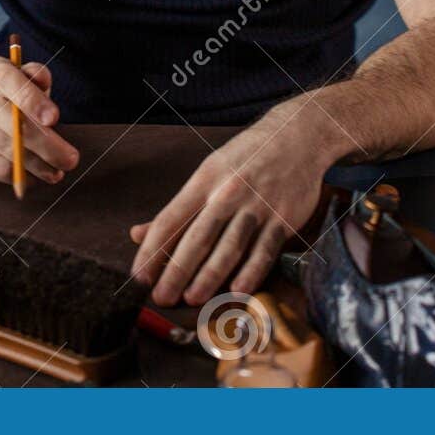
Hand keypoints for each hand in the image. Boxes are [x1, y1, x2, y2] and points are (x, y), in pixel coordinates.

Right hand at [0, 54, 78, 185]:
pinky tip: (34, 176)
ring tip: (57, 172)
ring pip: (7, 151)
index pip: (7, 79)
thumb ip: (36, 76)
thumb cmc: (7, 96)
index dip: (31, 99)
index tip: (54, 118)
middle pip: (11, 122)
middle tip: (71, 160)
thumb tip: (42, 80)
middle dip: (46, 144)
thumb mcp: (23, 79)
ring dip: (39, 166)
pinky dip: (21, 176)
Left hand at [129, 116, 329, 306]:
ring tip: (191, 298)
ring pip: (230, 246)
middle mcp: (228, 192)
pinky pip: (264, 250)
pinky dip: (251, 272)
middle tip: (161, 297)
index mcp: (204, 180)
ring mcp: (257, 206)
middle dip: (177, 271)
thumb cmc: (246, 157)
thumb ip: (177, 209)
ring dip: (209, 276)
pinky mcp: (283, 218)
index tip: (140, 276)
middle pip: (198, 237)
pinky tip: (236, 290)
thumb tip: (137, 234)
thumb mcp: (208, 172)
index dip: (152, 250)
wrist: (297, 135)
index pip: (170, 219)